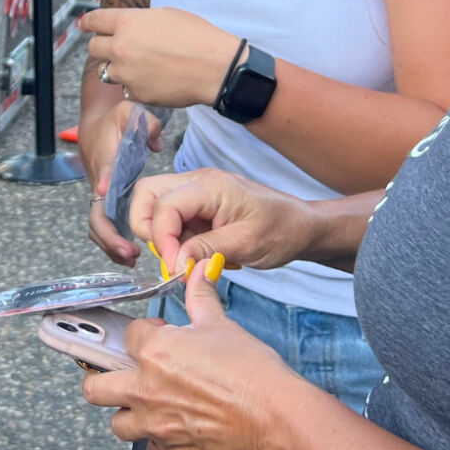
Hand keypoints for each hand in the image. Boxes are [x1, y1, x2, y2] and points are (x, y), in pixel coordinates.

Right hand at [78, 101, 161, 265]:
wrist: (94, 127)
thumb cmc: (115, 121)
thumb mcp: (129, 112)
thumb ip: (146, 124)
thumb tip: (156, 144)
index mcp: (107, 161)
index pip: (103, 175)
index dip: (105, 185)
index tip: (107, 195)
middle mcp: (100, 183)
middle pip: (97, 215)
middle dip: (110, 235)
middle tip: (130, 251)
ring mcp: (100, 195)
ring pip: (98, 227)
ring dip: (111, 245)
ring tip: (132, 259)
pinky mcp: (106, 203)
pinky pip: (105, 228)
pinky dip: (113, 244)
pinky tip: (130, 256)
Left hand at [79, 7, 237, 109]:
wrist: (215, 68)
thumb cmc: (197, 37)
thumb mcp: (165, 15)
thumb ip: (139, 20)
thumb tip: (127, 25)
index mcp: (127, 22)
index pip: (94, 20)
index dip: (88, 22)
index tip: (84, 24)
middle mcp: (121, 47)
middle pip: (94, 48)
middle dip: (103, 46)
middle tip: (116, 47)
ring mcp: (126, 73)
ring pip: (107, 71)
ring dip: (117, 68)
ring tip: (138, 66)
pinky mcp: (136, 93)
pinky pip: (126, 88)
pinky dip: (134, 85)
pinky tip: (152, 80)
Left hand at [81, 264, 300, 449]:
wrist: (274, 417)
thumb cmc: (250, 371)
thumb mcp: (221, 325)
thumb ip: (201, 299)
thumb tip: (197, 272)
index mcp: (154, 353)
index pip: (127, 336)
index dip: (142, 332)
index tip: (157, 334)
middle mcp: (146, 389)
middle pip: (95, 387)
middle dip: (101, 377)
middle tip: (120, 372)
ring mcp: (157, 424)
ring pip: (117, 423)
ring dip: (125, 412)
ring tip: (144, 402)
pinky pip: (152, 443)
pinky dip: (158, 432)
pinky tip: (179, 420)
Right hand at [130, 168, 320, 274]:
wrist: (302, 227)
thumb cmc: (282, 230)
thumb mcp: (246, 244)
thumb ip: (206, 249)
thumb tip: (174, 262)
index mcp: (210, 186)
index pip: (164, 205)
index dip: (162, 238)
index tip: (175, 267)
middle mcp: (198, 182)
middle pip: (147, 194)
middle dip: (148, 227)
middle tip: (169, 255)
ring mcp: (197, 193)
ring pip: (155, 206)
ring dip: (163, 236)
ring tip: (189, 255)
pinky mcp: (199, 206)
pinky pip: (172, 219)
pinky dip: (175, 239)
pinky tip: (198, 252)